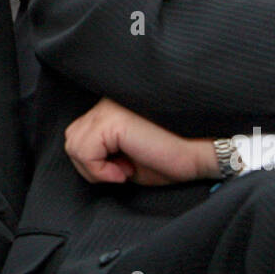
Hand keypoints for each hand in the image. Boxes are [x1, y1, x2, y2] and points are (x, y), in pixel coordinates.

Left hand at [64, 97, 216, 185]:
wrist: (201, 154)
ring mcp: (109, 108)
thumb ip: (103, 151)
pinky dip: (99, 170)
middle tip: (122, 171)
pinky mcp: (112, 119)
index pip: (81, 134)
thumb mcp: (127, 156)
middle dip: (91, 164)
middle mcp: (108, 102)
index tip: (124, 169)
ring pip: (74, 144)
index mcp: (112, 107)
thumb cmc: (170, 158)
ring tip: (125, 169)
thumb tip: (83, 158)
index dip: (96, 161)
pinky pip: (83, 150)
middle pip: (73, 137)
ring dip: (95, 168)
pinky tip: (124, 171)